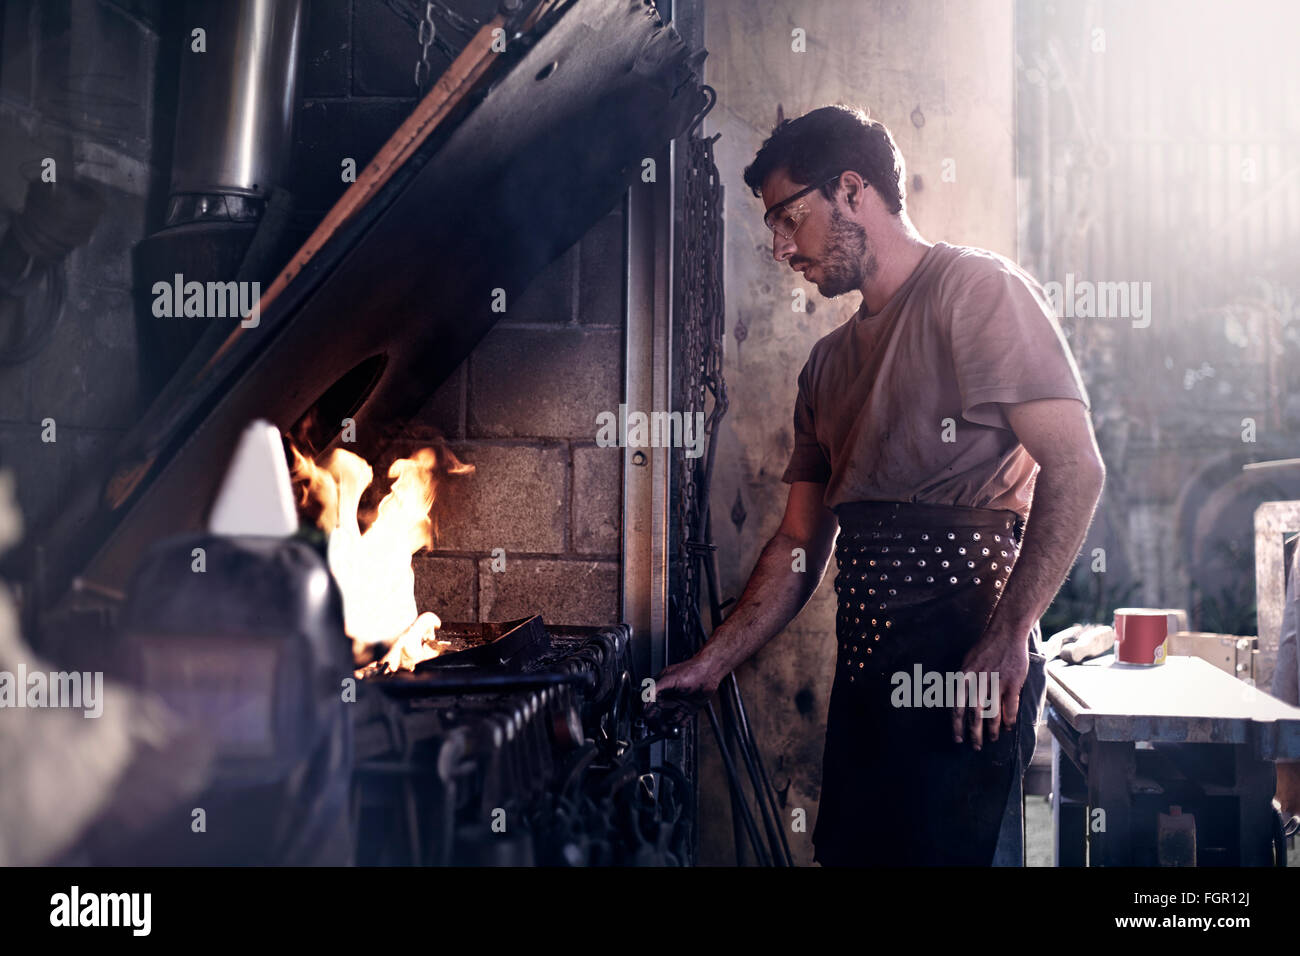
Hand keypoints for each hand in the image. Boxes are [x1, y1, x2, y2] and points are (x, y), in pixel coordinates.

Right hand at [642, 654, 723, 728]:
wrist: (709, 673)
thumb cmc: (691, 671)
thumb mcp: (670, 679)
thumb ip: (656, 688)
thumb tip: (646, 698)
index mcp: (661, 688)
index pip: (650, 703)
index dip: (648, 711)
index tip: (648, 718)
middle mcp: (669, 696)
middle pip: (658, 713)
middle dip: (658, 722)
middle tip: (659, 728)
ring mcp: (678, 703)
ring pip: (670, 718)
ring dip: (669, 724)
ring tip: (669, 727)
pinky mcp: (689, 708)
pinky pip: (682, 720)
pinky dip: (681, 724)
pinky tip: (681, 722)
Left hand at [951, 624, 1029, 749]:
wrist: (1006, 633)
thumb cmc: (986, 648)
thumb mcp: (967, 661)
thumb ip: (962, 680)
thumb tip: (955, 698)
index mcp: (964, 676)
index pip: (957, 706)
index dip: (956, 725)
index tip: (957, 739)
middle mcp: (978, 681)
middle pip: (974, 714)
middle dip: (974, 733)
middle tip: (975, 746)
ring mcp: (997, 682)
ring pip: (993, 714)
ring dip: (992, 730)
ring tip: (991, 740)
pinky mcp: (1013, 682)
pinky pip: (1010, 707)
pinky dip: (1009, 720)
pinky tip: (1007, 728)